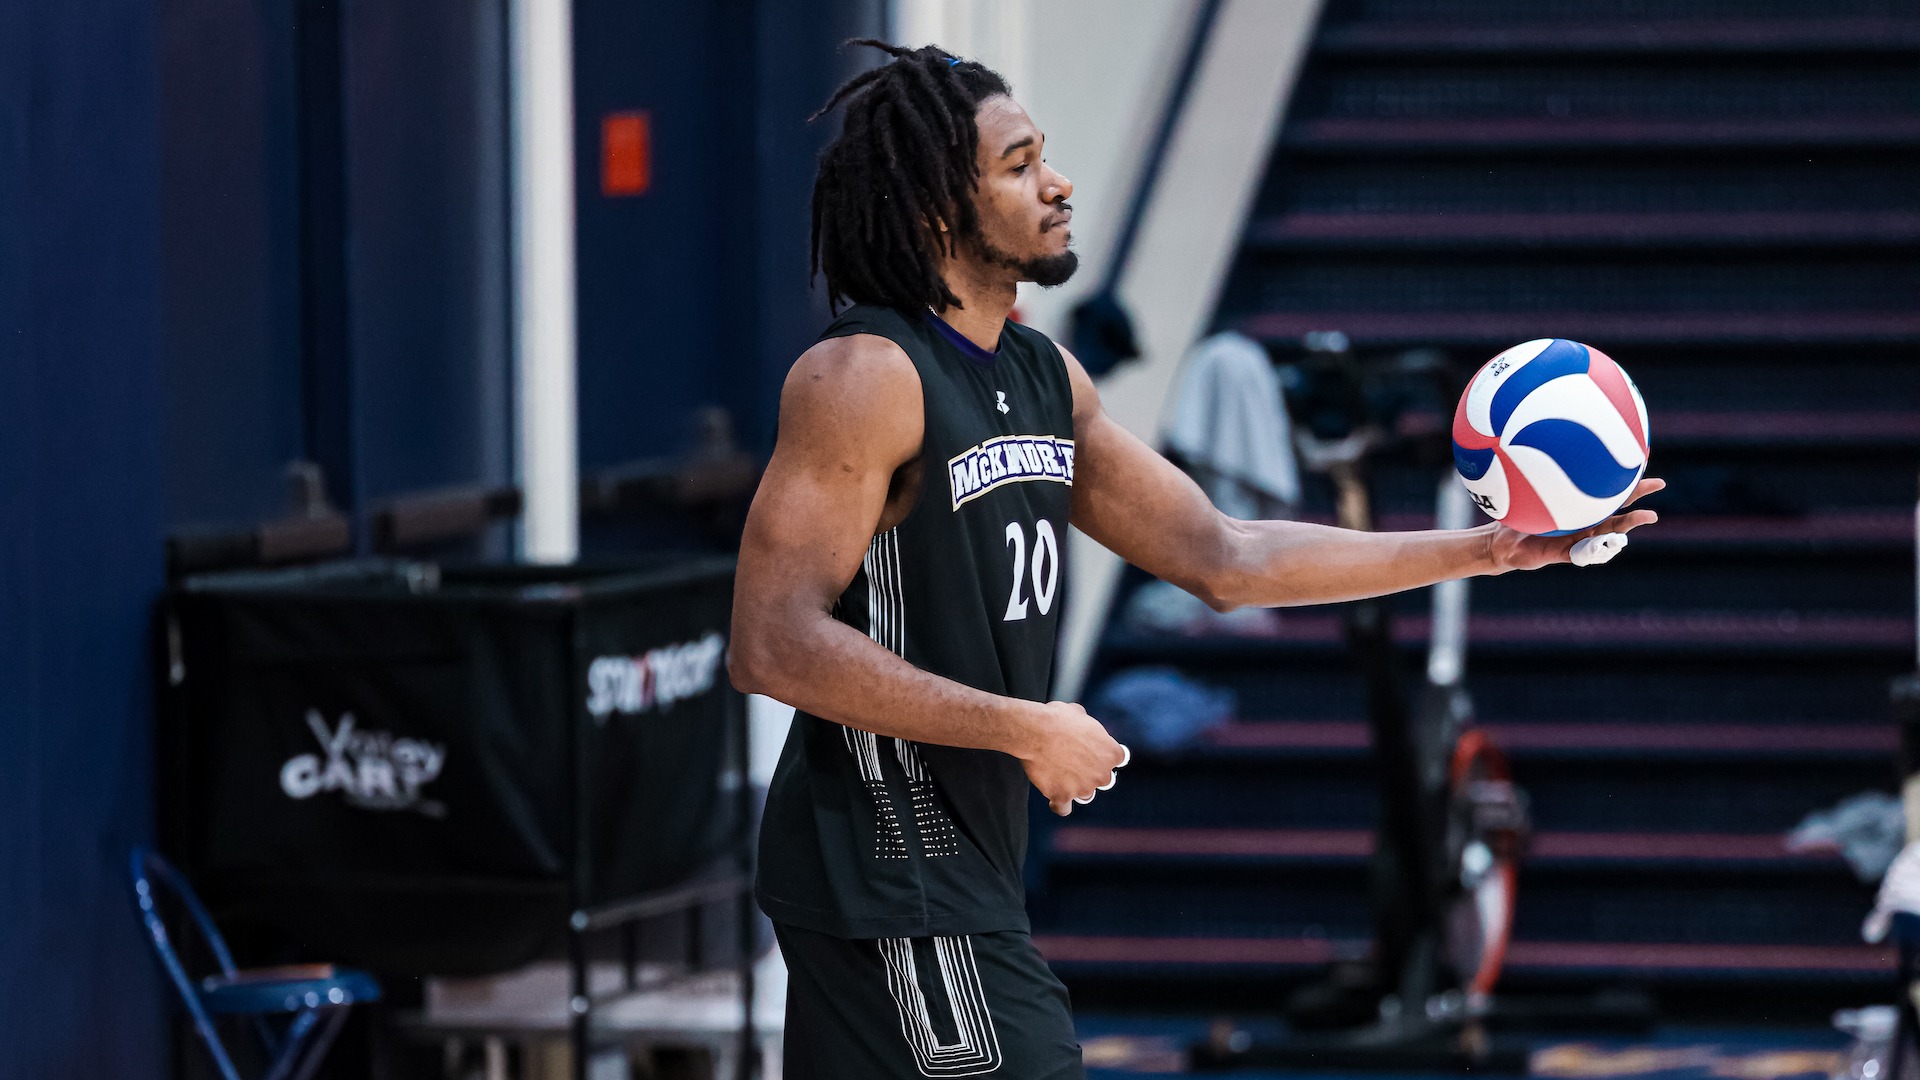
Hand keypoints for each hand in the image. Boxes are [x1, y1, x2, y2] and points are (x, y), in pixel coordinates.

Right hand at [1018, 701, 1128, 816]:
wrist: (1036, 732)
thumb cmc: (1057, 718)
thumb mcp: (1079, 713)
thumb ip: (1087, 726)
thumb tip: (1081, 723)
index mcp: (1111, 752)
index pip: (1118, 758)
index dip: (1105, 754)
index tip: (1095, 751)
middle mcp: (1102, 774)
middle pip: (1104, 779)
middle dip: (1092, 772)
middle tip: (1076, 762)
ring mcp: (1083, 788)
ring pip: (1086, 794)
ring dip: (1077, 788)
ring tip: (1063, 777)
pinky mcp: (1062, 796)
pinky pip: (1063, 808)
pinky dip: (1059, 804)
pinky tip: (1054, 798)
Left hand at [1486, 477, 1664, 573]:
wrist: (1504, 542)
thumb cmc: (1518, 514)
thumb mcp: (1528, 491)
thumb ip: (1537, 474)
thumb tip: (1539, 439)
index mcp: (1583, 509)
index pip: (1611, 493)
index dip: (1628, 480)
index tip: (1645, 460)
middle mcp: (1586, 525)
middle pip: (1619, 515)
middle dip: (1639, 506)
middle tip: (1658, 493)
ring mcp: (1578, 541)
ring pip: (1609, 536)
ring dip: (1625, 530)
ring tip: (1646, 519)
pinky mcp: (1565, 554)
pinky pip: (1584, 554)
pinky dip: (1596, 550)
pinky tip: (1608, 544)